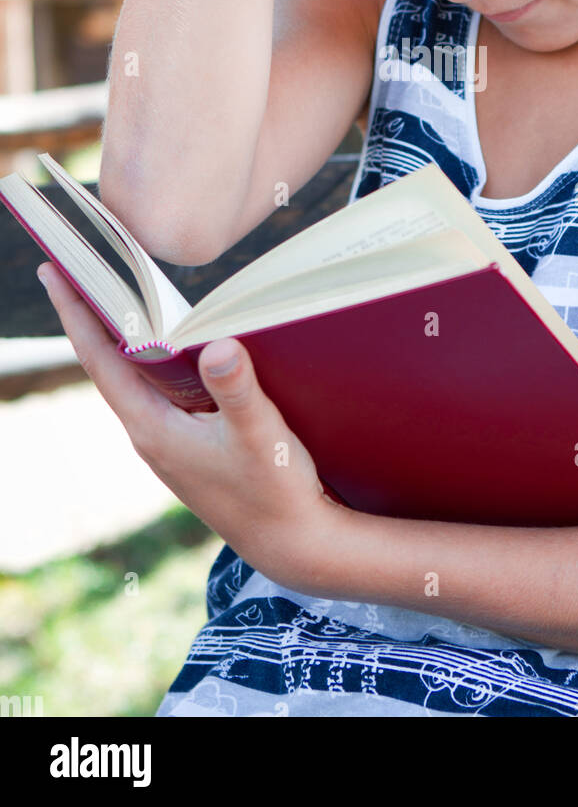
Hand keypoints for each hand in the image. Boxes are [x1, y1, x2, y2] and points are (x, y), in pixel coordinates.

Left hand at [35, 261, 340, 592]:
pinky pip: (158, 388)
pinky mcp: (190, 443)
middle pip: (108, 360)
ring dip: (121, 331)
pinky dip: (153, 354)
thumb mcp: (260, 436)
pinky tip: (167, 339)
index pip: (101, 358)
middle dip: (91, 312)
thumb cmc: (276, 491)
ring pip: (134, 374)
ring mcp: (168, 439)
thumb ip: (237, 390)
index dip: (76, 311)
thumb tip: (216, 344)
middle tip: (76, 264)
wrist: (292, 544)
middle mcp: (151, 432)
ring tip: (112, 289)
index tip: (54, 270)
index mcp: (152, 428)